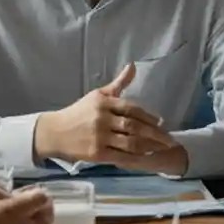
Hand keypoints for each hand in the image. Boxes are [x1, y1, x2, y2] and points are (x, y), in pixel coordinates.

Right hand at [33, 63, 177, 168]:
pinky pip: (121, 156)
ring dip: (149, 147)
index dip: (149, 116)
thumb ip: (119, 83)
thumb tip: (133, 66)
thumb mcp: (98, 95)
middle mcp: (102, 119)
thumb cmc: (79, 112)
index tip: (162, 122)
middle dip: (155, 134)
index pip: (132, 109)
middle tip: (170, 140)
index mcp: (104, 103)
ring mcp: (99, 137)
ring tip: (161, 149)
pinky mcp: (96, 153)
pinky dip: (136, 157)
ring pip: (130, 143)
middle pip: (134, 126)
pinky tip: (146, 157)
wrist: (53, 133)